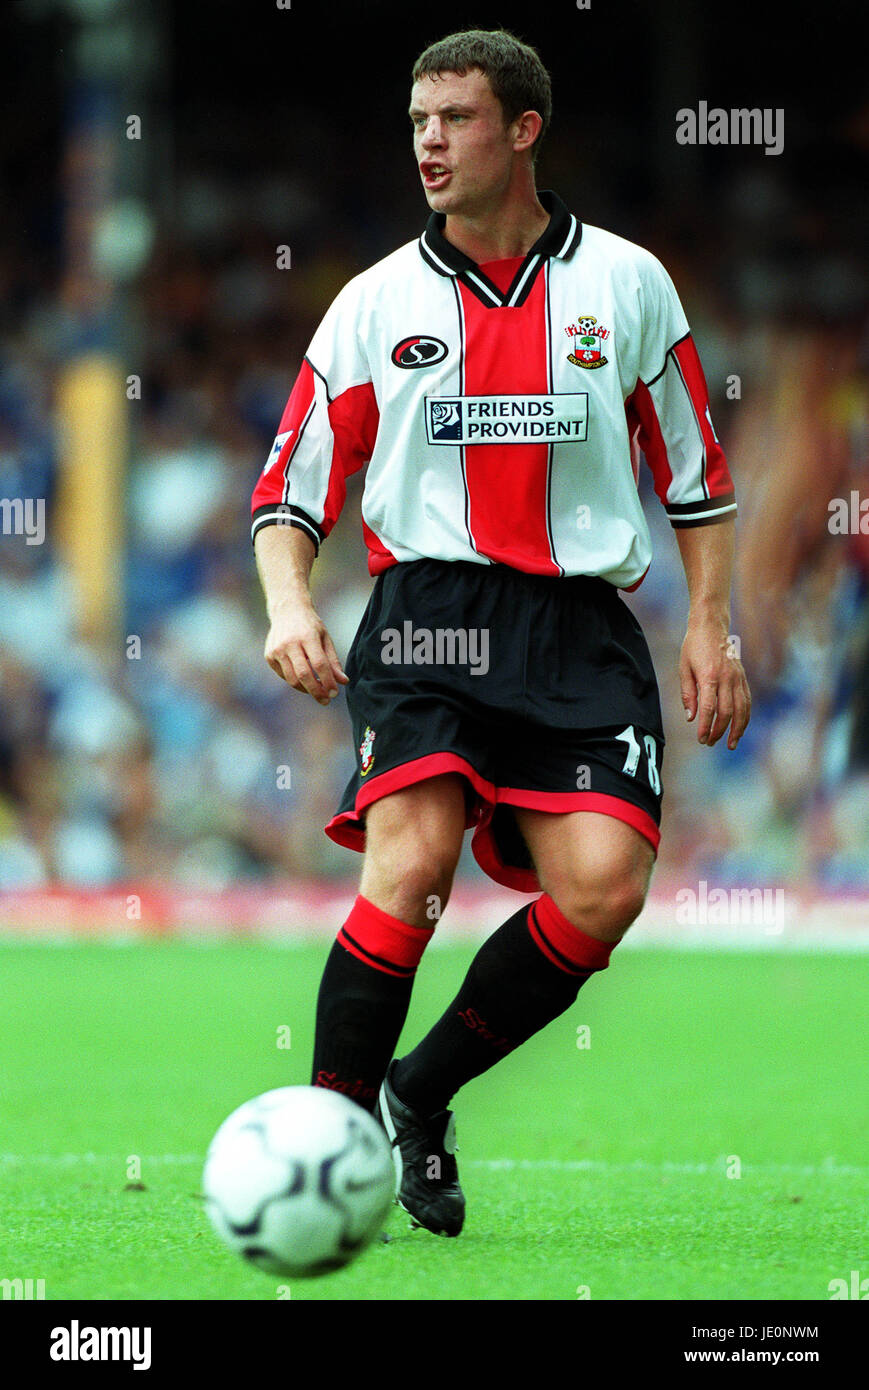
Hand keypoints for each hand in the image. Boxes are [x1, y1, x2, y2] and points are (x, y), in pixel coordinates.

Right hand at [264, 599, 348, 705]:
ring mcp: (277, 650)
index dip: (328, 681)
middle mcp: (289, 643)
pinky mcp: (269, 656)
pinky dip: (296, 681)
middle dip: (316, 691)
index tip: (335, 693)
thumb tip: (343, 681)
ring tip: (317, 691)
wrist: (287, 610)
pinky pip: (284, 676)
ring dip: (306, 689)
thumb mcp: (325, 638)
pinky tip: (304, 679)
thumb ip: (333, 661)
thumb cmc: (310, 626)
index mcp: (307, 636)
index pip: (319, 664)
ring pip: (292, 679)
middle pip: (303, 675)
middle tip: (326, 701)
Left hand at [679, 614, 750, 749]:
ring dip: (737, 729)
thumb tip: (691, 718)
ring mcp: (737, 678)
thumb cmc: (694, 647)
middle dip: (719, 731)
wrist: (712, 626)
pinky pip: (747, 700)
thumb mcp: (684, 668)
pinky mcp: (742, 677)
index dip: (706, 727)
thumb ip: (688, 694)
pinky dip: (745, 716)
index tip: (701, 739)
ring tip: (731, 743)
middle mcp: (727, 678)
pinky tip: (740, 727)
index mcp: (709, 676)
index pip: (710, 708)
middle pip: (727, 712)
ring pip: (742, 709)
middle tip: (710, 743)